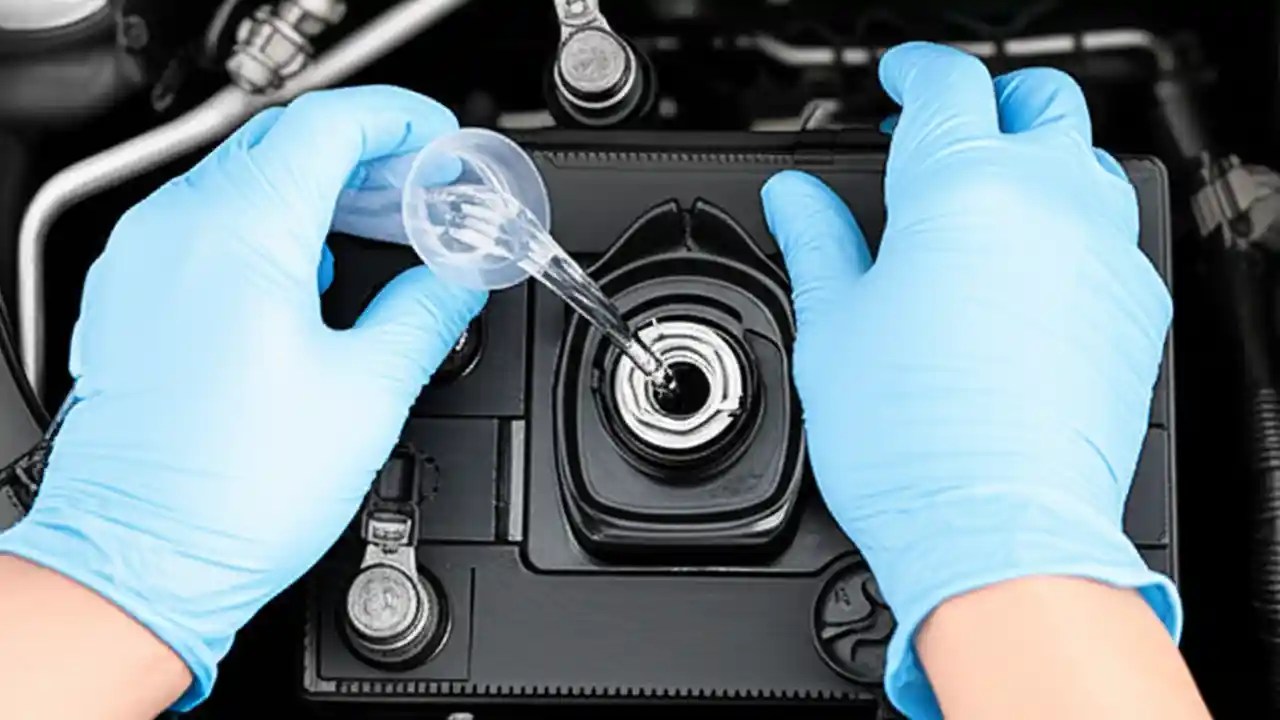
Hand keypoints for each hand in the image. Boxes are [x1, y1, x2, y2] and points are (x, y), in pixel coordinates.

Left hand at [0, 87, 484, 706]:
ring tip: (381, 226)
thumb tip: (457, 278)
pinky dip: (269, 224)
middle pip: (285, 143)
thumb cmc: (232, 493)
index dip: (399, 121)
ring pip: (243, 179)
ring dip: (319, 188)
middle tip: (426, 189)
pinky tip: (314, 268)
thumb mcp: (369, 391)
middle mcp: (178, 231)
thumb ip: (428, 310)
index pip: (328, 126)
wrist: (141, 561)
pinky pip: (205, 223)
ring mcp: (145, 261)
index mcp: (242, 235)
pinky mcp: (133, 298)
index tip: (440, 143)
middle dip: (367, 153)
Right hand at [760, 43, 1179, 715]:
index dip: (914, 71)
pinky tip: (1025, 270)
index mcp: (962, 187)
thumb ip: (818, 241)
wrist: (997, 528)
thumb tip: (796, 200)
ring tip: (988, 196)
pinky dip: (1070, 226)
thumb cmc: (914, 442)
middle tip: (946, 128)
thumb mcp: (834, 325)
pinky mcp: (1135, 305)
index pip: (947, 84)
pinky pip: (1110, 234)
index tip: (898, 82)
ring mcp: (1102, 252)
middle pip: (1039, 100)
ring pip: (1086, 160)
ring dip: (1038, 155)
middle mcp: (1049, 201)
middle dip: (991, 98)